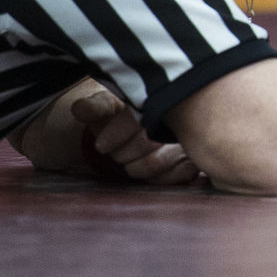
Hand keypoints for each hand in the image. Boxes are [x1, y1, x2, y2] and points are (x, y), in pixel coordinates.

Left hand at [73, 88, 201, 184]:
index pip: (136, 119)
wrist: (147, 126)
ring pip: (156, 163)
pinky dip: (156, 177)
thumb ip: (96, 107)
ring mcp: (189, 141)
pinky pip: (174, 176)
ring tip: (130, 162)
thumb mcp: (109, 106)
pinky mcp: (196, 161)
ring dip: (135, 167)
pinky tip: (149, 171)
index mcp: (156, 98)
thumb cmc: (125, 116)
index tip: (101, 145)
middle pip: (145, 144)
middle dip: (122, 153)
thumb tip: (80, 109)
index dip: (115, 134)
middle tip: (117, 153)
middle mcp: (179, 117)